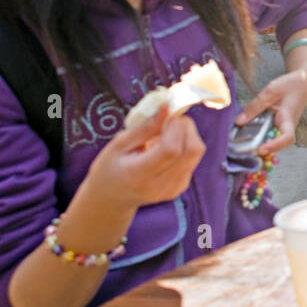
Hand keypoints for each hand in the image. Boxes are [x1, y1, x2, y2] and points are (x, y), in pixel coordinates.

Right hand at [83, 104, 206, 210]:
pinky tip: (166, 146)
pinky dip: (185, 145)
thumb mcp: (118, 144)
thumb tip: (168, 107)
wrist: (112, 199)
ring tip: (165, 134)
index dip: (175, 127)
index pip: (171, 150)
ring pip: (196, 152)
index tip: (166, 115)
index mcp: (139, 175)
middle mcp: (160, 186)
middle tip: (168, 119)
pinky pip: (194, 158)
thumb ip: (145, 127)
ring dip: (186, 134)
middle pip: (191, 150)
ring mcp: (173, 188)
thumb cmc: (110, 167)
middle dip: (185, 126)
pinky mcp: (181, 187)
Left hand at [234, 70, 306, 154]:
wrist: (304, 80)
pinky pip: (271, 134)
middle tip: (246, 153)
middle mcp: (287, 126)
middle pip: (278, 145)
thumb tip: (238, 121)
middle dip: (263, 151)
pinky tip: (248, 137)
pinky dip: (261, 137)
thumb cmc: (291, 84)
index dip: (274, 145)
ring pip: (273, 141)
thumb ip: (255, 106)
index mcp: (289, 118)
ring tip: (244, 148)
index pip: (286, 137)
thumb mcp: (270, 91)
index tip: (261, 149)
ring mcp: (284, 127)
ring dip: (261, 145)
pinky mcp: (280, 125)